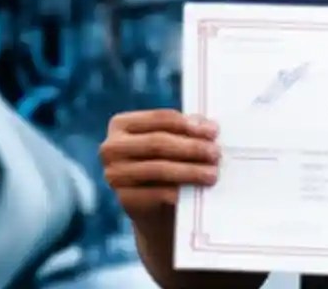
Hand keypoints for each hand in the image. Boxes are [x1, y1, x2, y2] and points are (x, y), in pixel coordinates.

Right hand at [100, 109, 220, 226]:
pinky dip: (180, 192)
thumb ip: (185, 131)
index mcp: (121, 124)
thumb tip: (208, 126)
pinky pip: (156, 193)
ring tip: (212, 174)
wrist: (154, 209)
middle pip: (158, 143)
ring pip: (159, 168)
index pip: (159, 119)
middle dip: (191, 147)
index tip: (213, 131)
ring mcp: (114, 174)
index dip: (188, 124)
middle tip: (216, 153)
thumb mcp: (172, 144)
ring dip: (190, 171)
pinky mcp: (124, 198)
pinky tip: (197, 191)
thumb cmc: (165, 166)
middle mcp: (111, 147)